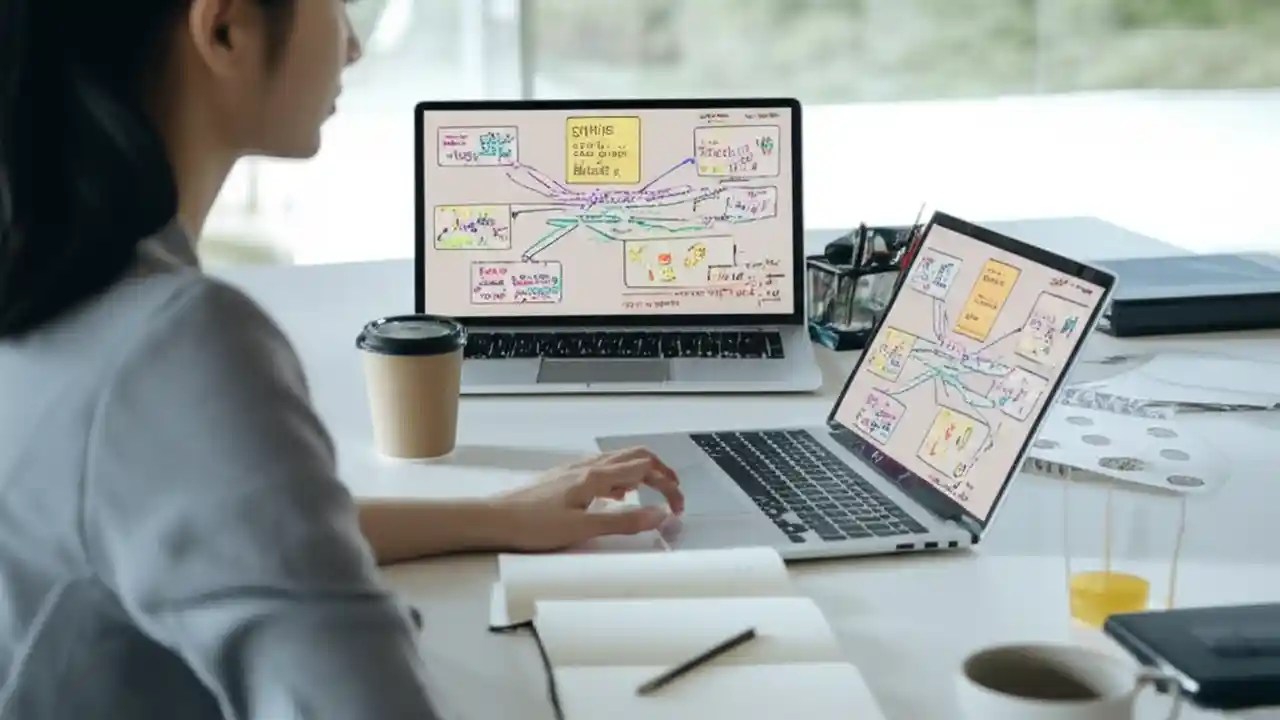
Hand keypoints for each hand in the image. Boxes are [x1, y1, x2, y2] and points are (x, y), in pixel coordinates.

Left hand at [493, 447, 683, 551]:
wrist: (493, 519)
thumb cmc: (534, 526)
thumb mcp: (582, 528)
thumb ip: (623, 522)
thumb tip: (660, 515)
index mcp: (596, 476)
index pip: (645, 468)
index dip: (668, 485)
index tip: (678, 509)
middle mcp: (588, 466)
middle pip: (635, 456)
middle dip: (660, 472)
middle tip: (674, 494)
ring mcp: (575, 469)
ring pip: (619, 461)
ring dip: (642, 473)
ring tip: (651, 495)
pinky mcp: (564, 478)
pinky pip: (602, 469)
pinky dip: (621, 477)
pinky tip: (616, 496)